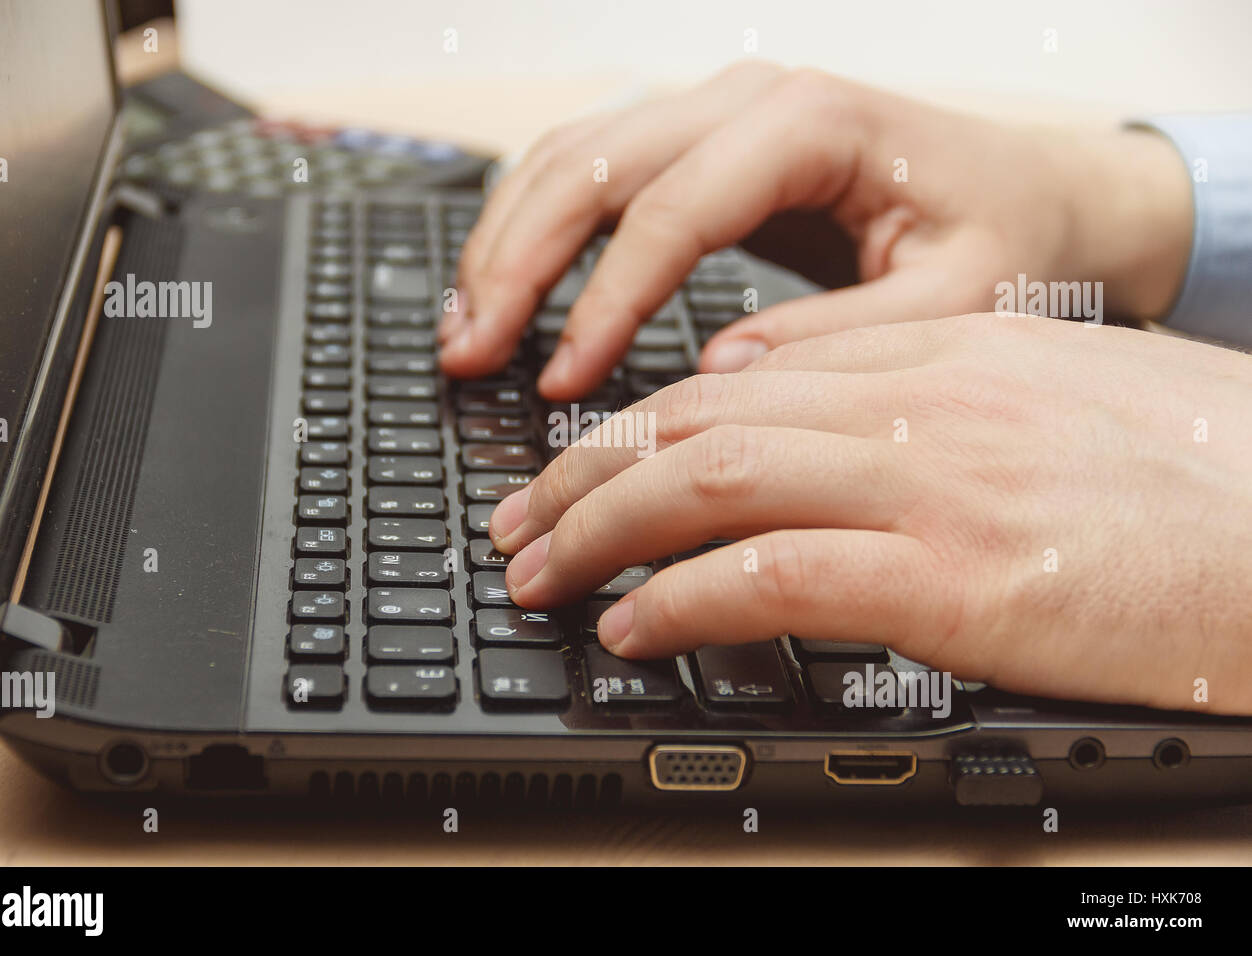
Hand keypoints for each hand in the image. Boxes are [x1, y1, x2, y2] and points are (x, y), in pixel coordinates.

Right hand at [441, 62, 1191, 398]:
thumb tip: (717, 376)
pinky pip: (589, 170)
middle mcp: (747, 97)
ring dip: (504, 243)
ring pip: (569, 156)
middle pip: (590, 163)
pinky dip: (532, 231)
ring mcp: (715, 111)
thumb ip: (840, 339)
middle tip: (468, 357)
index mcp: (810, 123)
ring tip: (464, 333)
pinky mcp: (700, 146)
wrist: (1032, 192)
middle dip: (516, 264)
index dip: (602, 302)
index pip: (671, 210)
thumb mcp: (954, 300)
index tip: (559, 384)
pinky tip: (502, 293)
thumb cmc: (1003, 239)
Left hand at [488, 314, 1251, 714]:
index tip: (588, 464)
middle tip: (522, 519)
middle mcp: (927, 400)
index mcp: (945, 354)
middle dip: (587, 472)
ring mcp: (940, 483)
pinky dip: (683, 597)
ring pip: (715, 478)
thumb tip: (828, 441)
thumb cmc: (1203, 477)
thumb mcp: (1057, 401)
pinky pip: (778, 574)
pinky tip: (633, 625)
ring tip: (540, 573)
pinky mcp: (965, 577)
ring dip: (602, 529)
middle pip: (704, 416)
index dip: (642, 423)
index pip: (745, 374)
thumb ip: (936, 407)